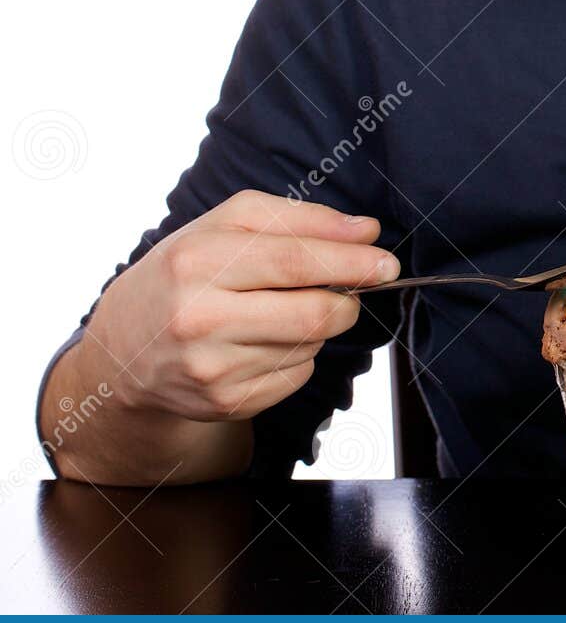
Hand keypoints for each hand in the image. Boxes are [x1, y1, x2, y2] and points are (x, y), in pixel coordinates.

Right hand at [84, 191, 398, 422]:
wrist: (122, 352)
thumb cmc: (184, 274)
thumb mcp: (226, 226)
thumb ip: (299, 219)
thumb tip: (366, 230)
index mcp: (198, 261)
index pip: (298, 261)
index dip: (353, 262)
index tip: (386, 262)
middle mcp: (199, 318)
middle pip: (316, 313)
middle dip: (347, 300)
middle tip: (350, 289)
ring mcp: (211, 367)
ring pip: (311, 343)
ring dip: (316, 325)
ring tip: (279, 311)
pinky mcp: (225, 403)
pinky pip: (297, 375)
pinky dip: (297, 355)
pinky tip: (261, 343)